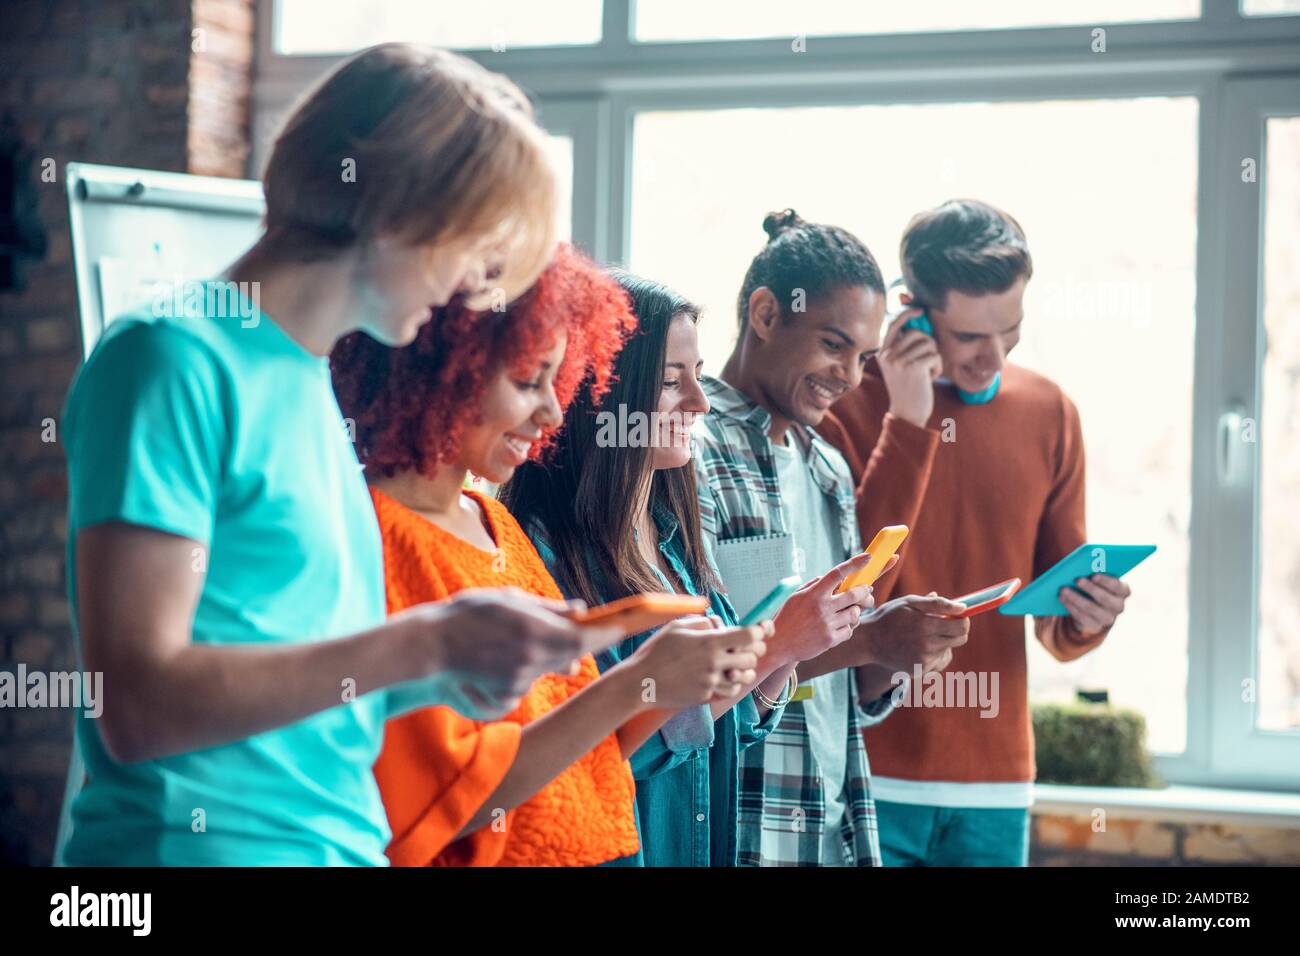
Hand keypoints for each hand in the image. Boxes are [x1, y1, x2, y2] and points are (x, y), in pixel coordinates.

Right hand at [396, 587, 621, 718]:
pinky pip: (521, 688)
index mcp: (536, 633)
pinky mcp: (504, 700)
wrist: (426, 648)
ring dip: (537, 660)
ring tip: (503, 645)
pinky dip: (515, 677)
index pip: (585, 639)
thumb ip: (547, 608)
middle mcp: (532, 662)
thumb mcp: (508, 599)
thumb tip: (580, 610)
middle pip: (568, 658)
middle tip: (558, 637)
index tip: (619, 629)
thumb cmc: (466, 615)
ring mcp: (518, 685)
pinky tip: (491, 664)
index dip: (605, 635)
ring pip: (543, 672)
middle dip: (570, 648)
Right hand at [626, 615, 766, 708]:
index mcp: (709, 642)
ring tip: (737, 664)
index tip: (760, 629)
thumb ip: (702, 622)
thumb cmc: (655, 651)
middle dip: (754, 650)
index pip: (749, 636)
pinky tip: (724, 676)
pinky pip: (729, 690)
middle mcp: (714, 663)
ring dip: (745, 669)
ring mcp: (711, 681)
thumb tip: (720, 624)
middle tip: (747, 647)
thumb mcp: (676, 627)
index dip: (760, 631)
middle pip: (752, 657)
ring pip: (744, 677)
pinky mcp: (706, 695)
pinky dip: (732, 683)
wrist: (640, 683)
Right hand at [769, 551, 882, 665]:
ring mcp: (827, 624)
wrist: (778, 644)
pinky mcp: (830, 640)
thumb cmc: (788, 617)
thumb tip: (835, 578)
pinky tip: (836, 628)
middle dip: (864, 591)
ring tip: (847, 612)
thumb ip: (815, 585)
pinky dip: (846, 628)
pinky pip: (849, 631)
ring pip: (855, 614)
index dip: (855, 564)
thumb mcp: (797, 596)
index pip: (838, 574)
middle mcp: (822, 607)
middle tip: (866, 590)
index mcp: (813, 593)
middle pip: (854, 594)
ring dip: (854, 611)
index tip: (868, 557)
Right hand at [859, 592, 969, 674]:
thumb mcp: (910, 602)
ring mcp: (923, 660)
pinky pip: (935, 661)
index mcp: (926, 625)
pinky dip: (930, 653)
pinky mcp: (919, 670)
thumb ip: (937, 604)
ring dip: (941, 642)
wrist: (868, 641)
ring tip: (921, 636)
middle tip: (941, 624)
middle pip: (959, 640)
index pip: (962, 627)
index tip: (956, 616)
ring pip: (947, 650)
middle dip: (955, 631)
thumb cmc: (890, 616)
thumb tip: (963, 608)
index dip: (963, 620)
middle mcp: (927, 645)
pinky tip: (914, 647)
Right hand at [879, 295, 942, 428]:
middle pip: (917, 333)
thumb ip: (903, 347)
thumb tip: (918, 322)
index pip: (894, 325)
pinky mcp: (914, 368)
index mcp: (882, 353)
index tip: (920, 310)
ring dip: (934, 357)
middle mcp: (888, 355)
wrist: (907, 414)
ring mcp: (900, 361)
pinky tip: (931, 378)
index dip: (907, 314)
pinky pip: (935, 355)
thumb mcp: (898, 367)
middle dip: (928, 344)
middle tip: (926, 361)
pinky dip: (938, 367)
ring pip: (929, 343)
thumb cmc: (907, 388)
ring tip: (927, 371)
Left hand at [1059, 574, 1130, 635]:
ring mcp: (1108, 618)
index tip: (1094, 575)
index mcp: (1123, 591)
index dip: (1106, 581)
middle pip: (1104, 598)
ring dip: (1076, 598)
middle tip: (1077, 579)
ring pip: (1091, 608)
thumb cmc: (1097, 585)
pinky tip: (1062, 598)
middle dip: (1090, 588)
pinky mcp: (1095, 626)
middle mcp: (1118, 606)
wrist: (1095, 608)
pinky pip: (1082, 617)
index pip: (1117, 586)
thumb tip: (1079, 566)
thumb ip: (1095, 573)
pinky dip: (1070, 606)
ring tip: (1063, 589)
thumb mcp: (1100, 579)